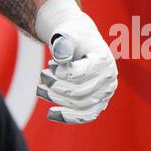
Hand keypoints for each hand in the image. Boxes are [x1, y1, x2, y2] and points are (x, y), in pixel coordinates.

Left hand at [36, 3, 117, 123]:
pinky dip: (69, 117)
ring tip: (40, 90)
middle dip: (56, 87)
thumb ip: (63, 43)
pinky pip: (87, 115)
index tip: (49, 65)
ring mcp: (106, 92)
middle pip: (81, 92)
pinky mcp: (100, 102)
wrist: (80, 41)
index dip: (62, 73)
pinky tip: (51, 114)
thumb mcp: (67, 34)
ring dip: (58, 101)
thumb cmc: (73, 36)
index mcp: (104, 59)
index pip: (81, 74)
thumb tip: (61, 58)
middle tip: (42, 77)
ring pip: (82, 106)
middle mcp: (110, 78)